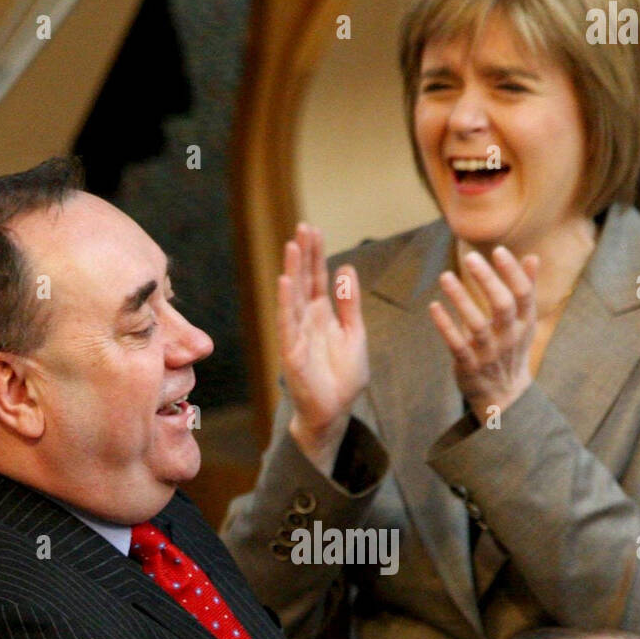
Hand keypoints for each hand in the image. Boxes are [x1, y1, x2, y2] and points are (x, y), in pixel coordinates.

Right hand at [279, 223, 368, 474]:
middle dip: (304, 254)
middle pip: (304, 281)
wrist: (335, 411)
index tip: (314, 229)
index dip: (316, 254)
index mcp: (323, 315)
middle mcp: (307, 321)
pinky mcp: (291, 352)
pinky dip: (286, 302)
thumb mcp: (354, 334)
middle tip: (303, 226)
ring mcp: (297, 335)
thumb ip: (350, 304)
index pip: (317, 278)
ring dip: (293, 271)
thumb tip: (346, 268)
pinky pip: (287, 323)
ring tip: (293, 245)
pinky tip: (285, 281)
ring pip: (293, 297)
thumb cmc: (343, 378)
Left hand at [428, 246, 538, 422]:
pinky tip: (434, 306)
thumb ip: (527, 290)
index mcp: (524, 324)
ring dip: (460, 299)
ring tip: (445, 276)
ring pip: (476, 325)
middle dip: (487, 280)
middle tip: (470, 257)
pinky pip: (456, 344)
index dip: (512, 272)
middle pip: (502, 306)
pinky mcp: (469, 366)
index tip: (498, 250)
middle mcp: (510, 338)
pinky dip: (445, 325)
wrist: (505, 397)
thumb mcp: (524, 323)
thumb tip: (532, 257)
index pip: (523, 294)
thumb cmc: (512, 350)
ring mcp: (489, 353)